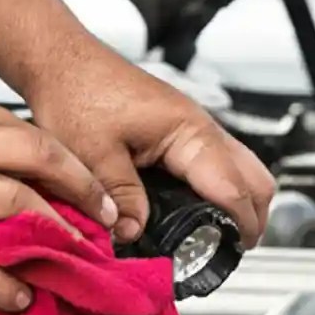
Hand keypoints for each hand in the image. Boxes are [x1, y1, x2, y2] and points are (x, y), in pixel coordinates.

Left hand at [27, 45, 274, 247]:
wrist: (60, 60)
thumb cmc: (76, 92)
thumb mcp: (94, 155)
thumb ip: (122, 198)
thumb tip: (134, 234)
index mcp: (188, 132)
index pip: (233, 188)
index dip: (240, 225)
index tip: (235, 254)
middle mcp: (200, 126)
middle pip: (254, 177)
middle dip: (252, 217)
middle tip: (234, 250)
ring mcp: (193, 126)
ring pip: (240, 169)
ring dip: (238, 202)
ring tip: (220, 236)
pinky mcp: (179, 129)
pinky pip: (217, 163)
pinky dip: (219, 189)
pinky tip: (197, 210)